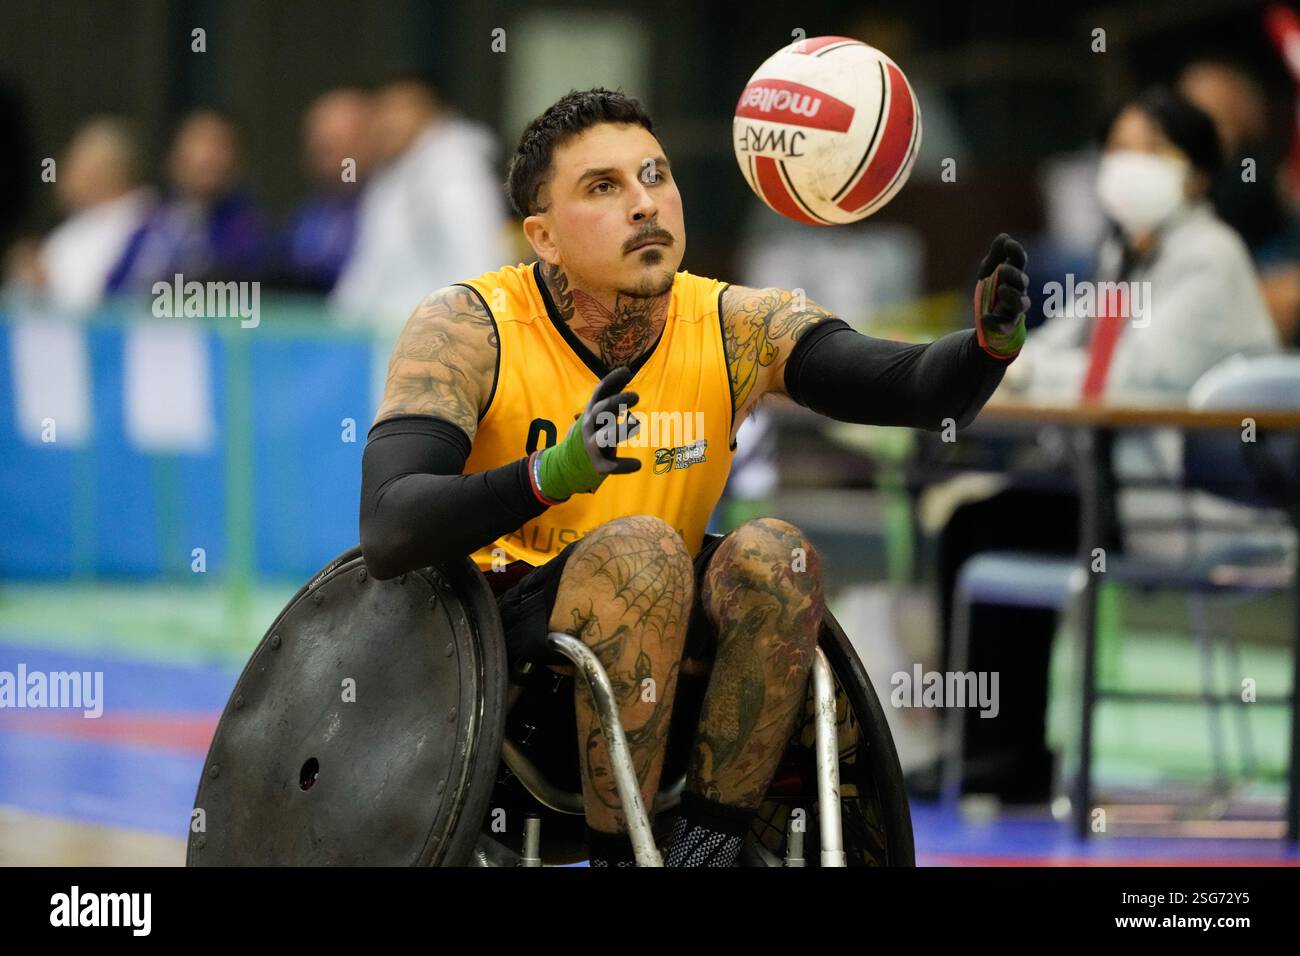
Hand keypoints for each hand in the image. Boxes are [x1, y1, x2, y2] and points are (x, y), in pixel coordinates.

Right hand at [536, 366, 641, 499]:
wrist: (566, 464)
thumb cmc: (591, 433)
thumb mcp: (597, 413)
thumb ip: (611, 396)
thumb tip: (626, 372)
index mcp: (592, 412)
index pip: (600, 392)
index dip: (612, 380)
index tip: (627, 372)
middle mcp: (590, 426)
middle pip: (602, 410)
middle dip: (618, 401)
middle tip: (636, 396)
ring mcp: (592, 445)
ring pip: (606, 437)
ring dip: (622, 430)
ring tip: (637, 424)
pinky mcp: (598, 465)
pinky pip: (611, 465)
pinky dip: (624, 465)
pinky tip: (637, 465)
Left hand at [973, 233, 1029, 358]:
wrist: (987, 318)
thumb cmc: (992, 290)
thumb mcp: (988, 270)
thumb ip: (996, 254)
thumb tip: (1004, 236)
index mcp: (1014, 275)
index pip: (1019, 262)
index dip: (1016, 252)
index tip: (1008, 244)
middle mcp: (1018, 291)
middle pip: (1022, 281)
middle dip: (1013, 274)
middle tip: (1001, 269)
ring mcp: (1013, 310)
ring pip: (1020, 304)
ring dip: (1011, 295)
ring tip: (1000, 290)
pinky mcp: (1006, 326)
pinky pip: (1005, 325)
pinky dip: (995, 322)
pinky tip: (984, 318)